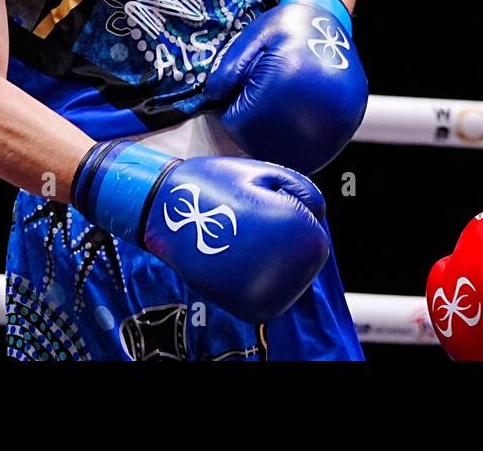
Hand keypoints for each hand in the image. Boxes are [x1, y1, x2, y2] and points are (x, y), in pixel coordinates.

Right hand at [72, 139, 328, 322]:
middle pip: (305, 257)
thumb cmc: (219, 186)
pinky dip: (256, 275)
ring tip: (236, 236)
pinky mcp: (250, 310)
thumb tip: (318, 216)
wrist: (165, 209)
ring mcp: (268, 297)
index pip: (315, 232)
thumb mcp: (269, 173)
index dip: (288, 210)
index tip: (257, 200)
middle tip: (245, 218)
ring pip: (288, 276)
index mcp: (303, 238)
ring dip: (269, 257)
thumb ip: (305, 192)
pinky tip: (233, 256)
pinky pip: (269, 292)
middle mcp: (292, 275)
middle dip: (281, 235)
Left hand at [205, 0, 367, 172]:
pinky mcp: (344, 132)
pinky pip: (309, 156)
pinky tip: (298, 120)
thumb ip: (229, 66)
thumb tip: (214, 97)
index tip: (248, 85)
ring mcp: (333, 123)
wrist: (333, 24)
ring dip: (274, 138)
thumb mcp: (255, 35)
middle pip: (259, 142)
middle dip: (253, 124)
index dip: (235, 105)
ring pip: (283, 154)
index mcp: (287, 79)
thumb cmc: (291, 28)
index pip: (238, 121)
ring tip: (283, 106)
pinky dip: (297, 146)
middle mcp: (314, 106)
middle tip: (267, 95)